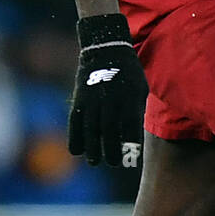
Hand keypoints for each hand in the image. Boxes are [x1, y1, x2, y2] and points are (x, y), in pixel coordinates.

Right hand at [68, 14, 148, 164]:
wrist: (106, 51)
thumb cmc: (128, 74)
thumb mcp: (139, 89)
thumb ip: (136, 112)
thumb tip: (131, 138)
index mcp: (129, 98)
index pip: (130, 127)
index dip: (130, 145)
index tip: (130, 159)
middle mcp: (110, 100)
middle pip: (110, 131)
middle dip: (111, 151)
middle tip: (113, 163)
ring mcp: (92, 100)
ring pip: (91, 130)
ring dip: (92, 148)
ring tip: (95, 162)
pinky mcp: (79, 100)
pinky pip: (74, 122)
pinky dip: (74, 137)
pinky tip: (77, 151)